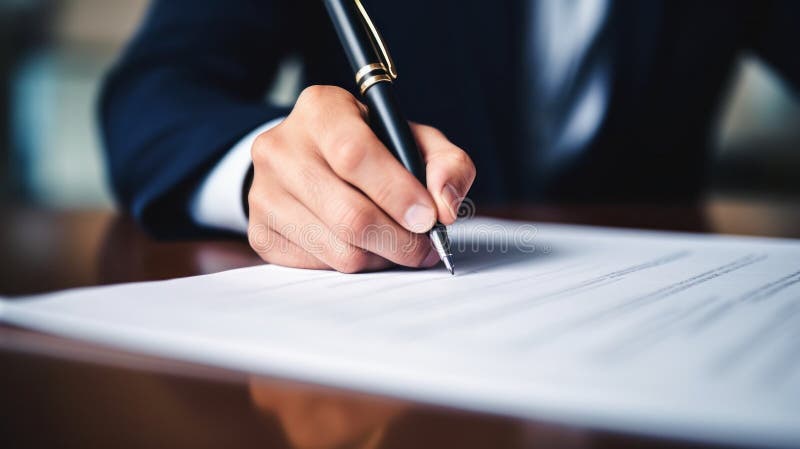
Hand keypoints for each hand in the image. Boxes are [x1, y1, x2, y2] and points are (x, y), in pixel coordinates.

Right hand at [247, 85, 475, 272]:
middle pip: (349, 214)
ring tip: (396, 243)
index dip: (397, 193)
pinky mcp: (259, 232)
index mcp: (320, 109)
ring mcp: (262, 192)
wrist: (311, 161)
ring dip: (381, 257)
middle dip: (400, 240)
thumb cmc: (371, 149)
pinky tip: (362, 245)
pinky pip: (320, 266)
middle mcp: (279, 147)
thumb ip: (447, 163)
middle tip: (424, 247)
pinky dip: (354, 264)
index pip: (354, 154)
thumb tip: (445, 206)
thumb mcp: (413, 140)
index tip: (429, 218)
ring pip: (339, 249)